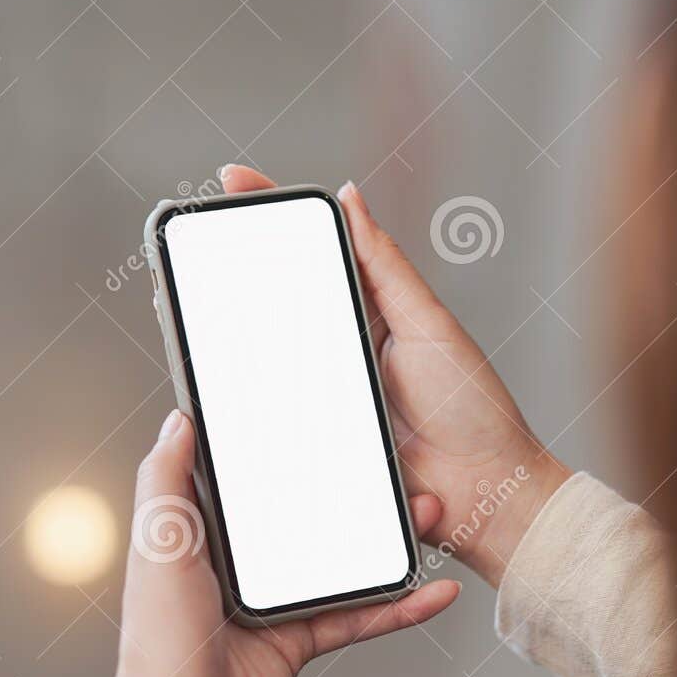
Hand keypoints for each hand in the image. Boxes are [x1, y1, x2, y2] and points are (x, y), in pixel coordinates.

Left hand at [109, 409, 460, 676]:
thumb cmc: (159, 641)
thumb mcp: (157, 544)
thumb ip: (164, 481)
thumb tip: (177, 423)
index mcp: (201, 536)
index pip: (246, 483)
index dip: (280, 455)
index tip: (317, 429)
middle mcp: (238, 567)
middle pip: (305, 518)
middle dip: (351, 495)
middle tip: (391, 471)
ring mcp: (272, 604)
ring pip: (341, 563)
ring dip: (386, 545)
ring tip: (424, 518)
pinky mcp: (298, 640)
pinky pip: (356, 616)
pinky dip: (397, 608)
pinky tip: (428, 592)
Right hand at [219, 165, 570, 587]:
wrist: (487, 493)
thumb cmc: (473, 407)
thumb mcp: (427, 324)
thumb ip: (385, 265)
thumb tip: (351, 196)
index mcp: (369, 312)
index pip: (312, 253)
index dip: (271, 216)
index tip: (231, 182)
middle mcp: (341, 351)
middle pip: (273, 305)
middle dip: (227, 274)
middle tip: (192, 240)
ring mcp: (325, 397)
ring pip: (262, 362)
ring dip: (226, 339)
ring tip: (188, 303)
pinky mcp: (315, 444)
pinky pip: (269, 421)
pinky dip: (243, 405)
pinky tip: (216, 387)